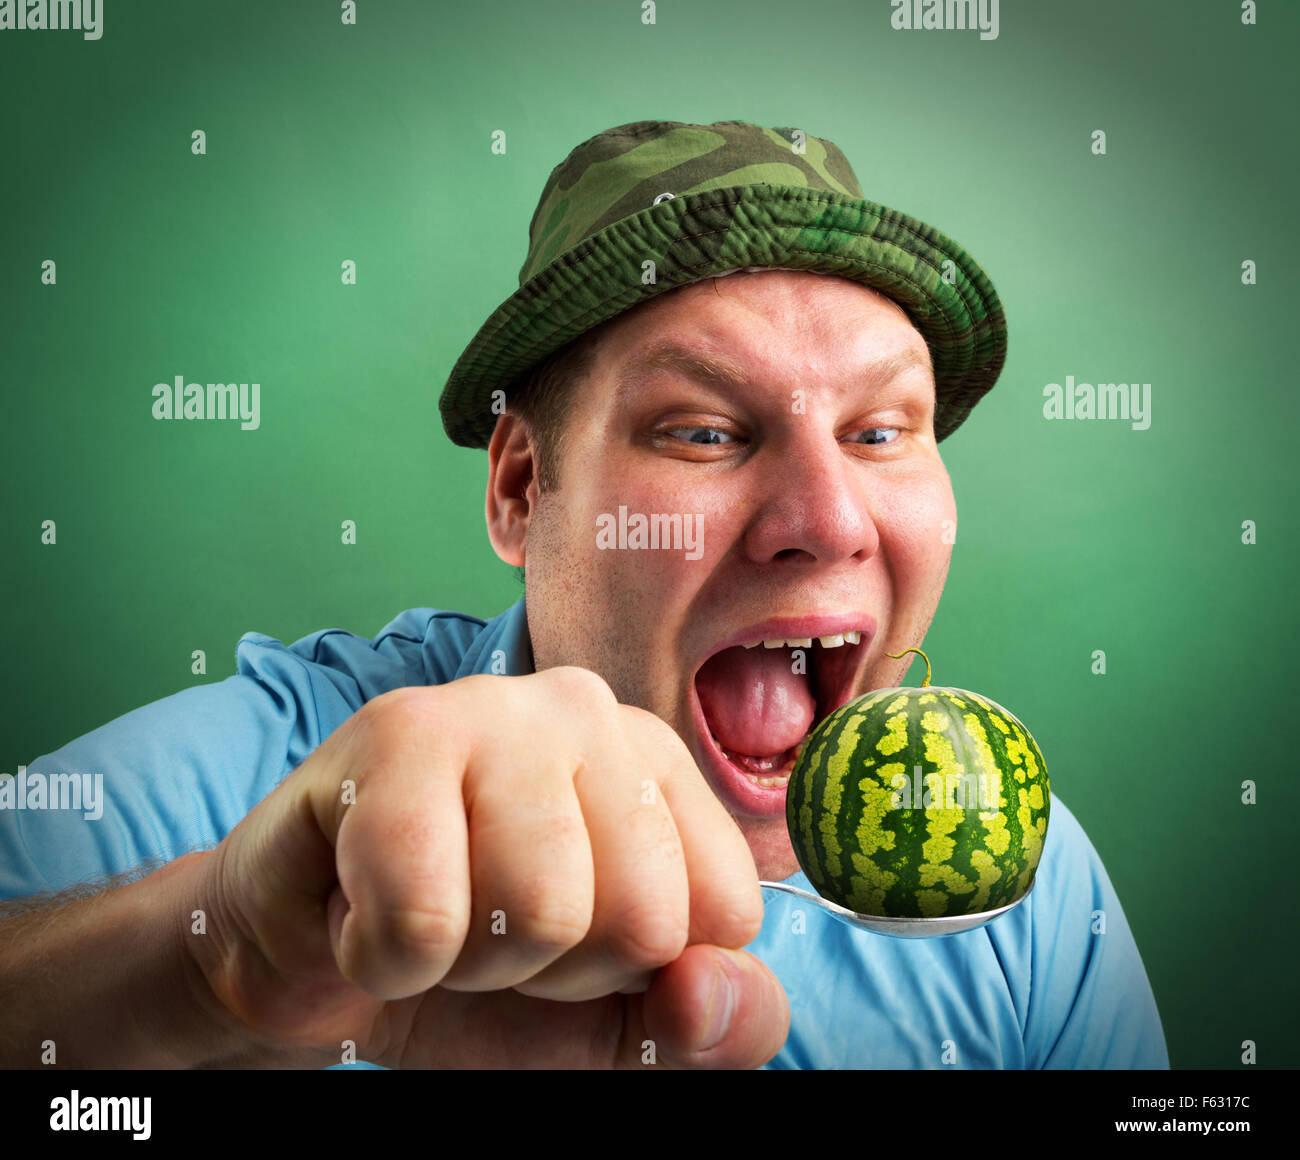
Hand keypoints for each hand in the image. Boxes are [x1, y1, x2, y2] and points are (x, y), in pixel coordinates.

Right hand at [186, 666, 789, 1067]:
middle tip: (484, 927)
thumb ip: (710, 1021)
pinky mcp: (397, 730)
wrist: (303, 960)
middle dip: (553, 968)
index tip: (568, 941)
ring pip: (542, 911)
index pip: (725, 913)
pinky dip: (387, 958)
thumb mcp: (612, 1022)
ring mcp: (495, 707)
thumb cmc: (469, 968)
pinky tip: (365, 908)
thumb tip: (709, 992)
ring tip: (432, 913)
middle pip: (641, 917)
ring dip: (469, 962)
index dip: (637, 970)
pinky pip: (425, 916)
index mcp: (659, 767)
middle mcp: (591, 712)